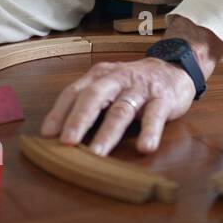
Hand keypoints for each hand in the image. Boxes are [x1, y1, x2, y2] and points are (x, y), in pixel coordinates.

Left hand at [40, 15, 222, 154]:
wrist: (175, 68)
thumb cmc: (134, 83)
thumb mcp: (109, 84)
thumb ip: (89, 103)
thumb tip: (58, 133)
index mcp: (100, 76)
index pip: (75, 92)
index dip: (60, 112)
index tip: (47, 134)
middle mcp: (118, 79)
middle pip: (94, 97)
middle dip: (79, 120)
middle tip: (67, 143)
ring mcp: (140, 89)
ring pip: (121, 110)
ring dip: (108, 133)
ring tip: (97, 154)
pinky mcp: (163, 99)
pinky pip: (155, 116)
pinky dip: (150, 132)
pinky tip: (145, 147)